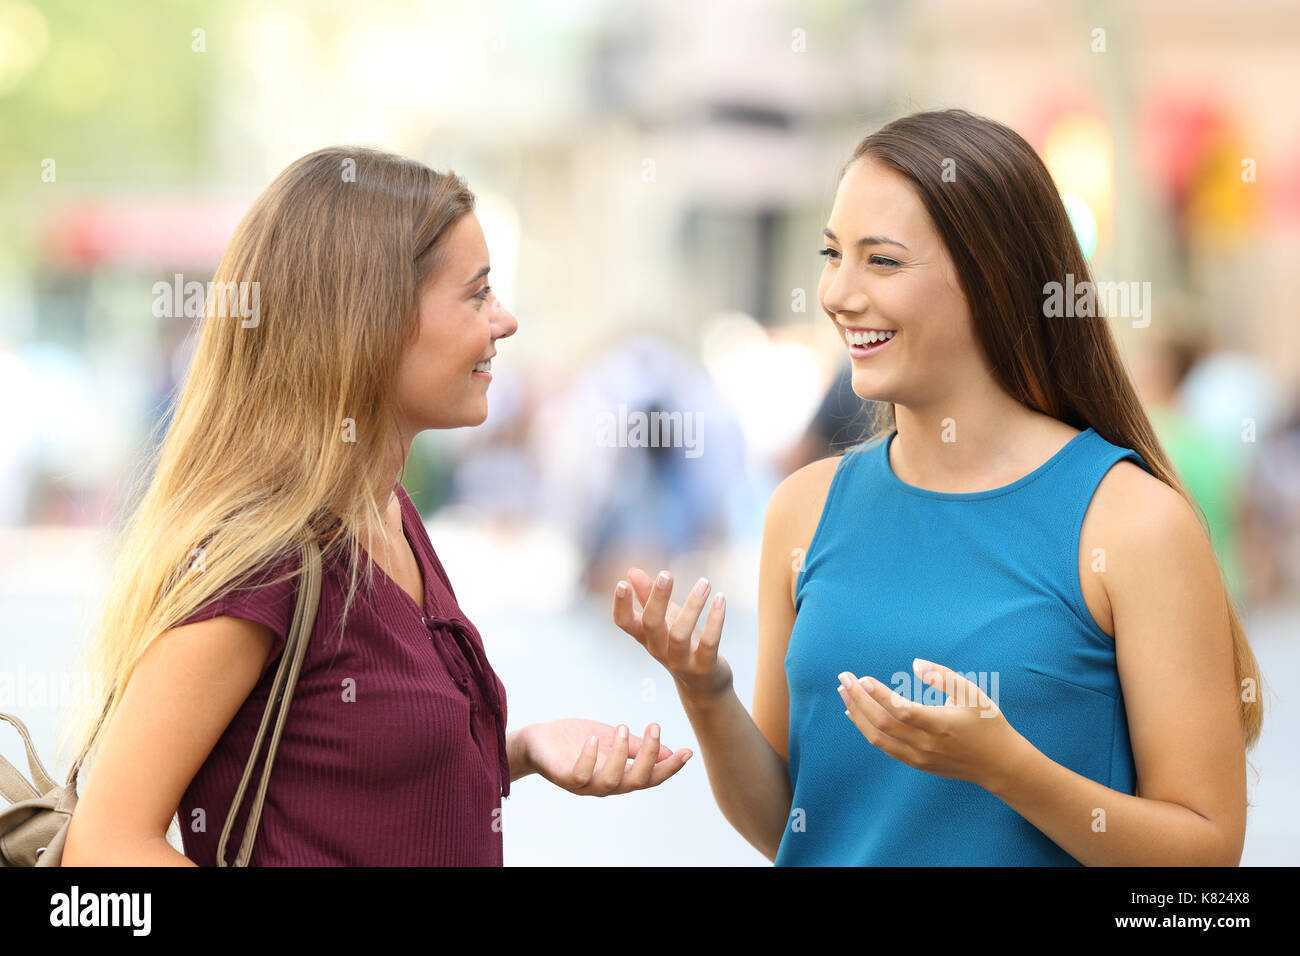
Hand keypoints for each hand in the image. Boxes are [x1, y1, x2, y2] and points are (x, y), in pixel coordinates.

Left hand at [523, 718, 691, 796]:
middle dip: (649, 756)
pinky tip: (594, 739)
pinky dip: (589, 758)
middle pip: (636, 782)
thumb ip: (635, 747)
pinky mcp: (562, 776)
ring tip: (622, 727)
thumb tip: (667, 752)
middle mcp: (604, 784)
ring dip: (620, 754)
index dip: (669, 768)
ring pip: (611, 782)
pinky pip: (578, 775)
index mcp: (619, 775)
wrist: (537, 741)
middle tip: (655, 727)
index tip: (686, 751)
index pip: (650, 777)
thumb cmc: (575, 741)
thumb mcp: (611, 739)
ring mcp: (583, 783)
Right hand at [613, 568, 732, 699]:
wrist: (704, 685)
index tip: (622, 583)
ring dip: (692, 605)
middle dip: (657, 598)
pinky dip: (715, 620)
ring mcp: (680, 661)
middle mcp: (659, 650)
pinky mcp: (703, 666)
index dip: (620, 606)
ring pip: (679, 633)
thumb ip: (648, 597)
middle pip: (651, 624)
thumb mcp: (665, 620)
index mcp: (646, 637)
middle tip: (666, 574)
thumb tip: (632, 571)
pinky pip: (709, 642)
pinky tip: (720, 599)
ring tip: (704, 583)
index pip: (624, 623)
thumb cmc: (681, 645)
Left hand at [837, 657, 1024, 791]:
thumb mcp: (972, 694)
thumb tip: (915, 663)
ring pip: (878, 737)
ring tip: (844, 693)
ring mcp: (919, 756)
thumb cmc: (987, 723)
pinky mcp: (916, 763)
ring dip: (857, 714)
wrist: (998, 763)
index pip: (902, 710)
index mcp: (941, 725)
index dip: (879, 695)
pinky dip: (867, 729)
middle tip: (843, 679)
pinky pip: (884, 746)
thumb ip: (943, 677)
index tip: (861, 678)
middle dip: (859, 700)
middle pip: (883, 723)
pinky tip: (856, 714)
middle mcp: (926, 744)